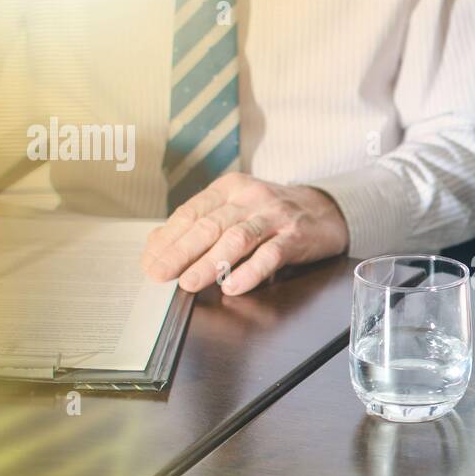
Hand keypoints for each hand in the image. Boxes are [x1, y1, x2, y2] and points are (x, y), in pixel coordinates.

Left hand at [141, 173, 348, 294]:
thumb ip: (200, 223)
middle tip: (161, 274)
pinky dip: (250, 272)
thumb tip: (157, 244)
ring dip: (210, 263)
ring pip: (237, 238)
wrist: (324, 209)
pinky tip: (233, 287)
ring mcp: (274, 216)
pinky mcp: (295, 236)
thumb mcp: (235, 208)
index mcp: (229, 189)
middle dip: (181, 252)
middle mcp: (250, 198)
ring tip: (190, 283)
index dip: (168, 239)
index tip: (150, 262)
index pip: (191, 213)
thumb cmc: (271, 214)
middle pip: (210, 225)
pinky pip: (270, 255)